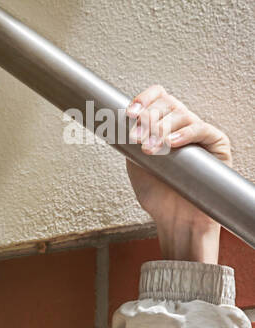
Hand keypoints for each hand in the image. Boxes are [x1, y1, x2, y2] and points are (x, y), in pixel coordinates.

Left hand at [125, 85, 229, 259]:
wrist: (176, 222)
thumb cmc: (159, 197)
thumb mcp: (136, 165)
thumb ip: (130, 143)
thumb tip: (118, 122)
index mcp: (165, 126)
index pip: (159, 98)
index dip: (145, 99)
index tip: (129, 112)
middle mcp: (183, 125)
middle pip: (168, 103)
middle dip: (148, 118)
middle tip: (135, 137)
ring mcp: (200, 134)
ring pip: (182, 115)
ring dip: (161, 129)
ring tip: (149, 149)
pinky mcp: (217, 144)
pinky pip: (202, 130)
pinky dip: (184, 134)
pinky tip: (171, 144)